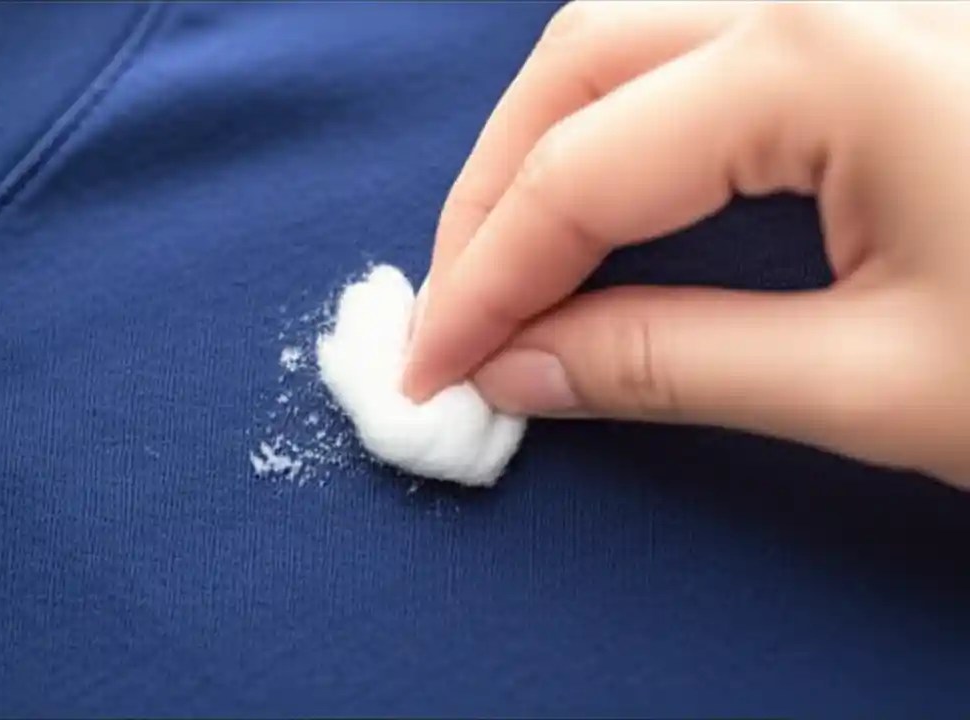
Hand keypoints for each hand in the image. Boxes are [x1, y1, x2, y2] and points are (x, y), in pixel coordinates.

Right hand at [402, 1, 969, 486]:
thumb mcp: (872, 385)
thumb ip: (669, 364)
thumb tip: (513, 371)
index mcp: (813, 61)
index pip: (577, 173)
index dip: (480, 284)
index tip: (428, 373)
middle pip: (581, 62)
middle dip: (492, 195)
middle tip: (457, 313)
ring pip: (633, 34)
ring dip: (547, 141)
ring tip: (512, 259)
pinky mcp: (888, 27)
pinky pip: (705, 45)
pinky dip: (627, 117)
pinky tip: (614, 196)